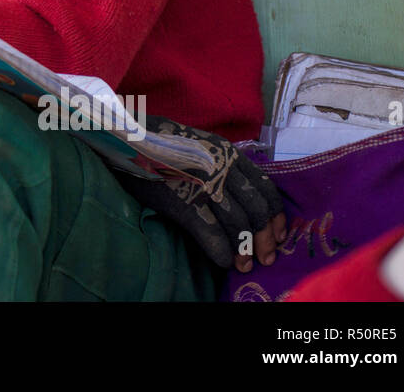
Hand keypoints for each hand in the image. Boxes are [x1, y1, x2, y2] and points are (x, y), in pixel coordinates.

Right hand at [117, 114, 285, 271]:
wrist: (125, 138)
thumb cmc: (160, 144)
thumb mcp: (199, 147)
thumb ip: (221, 166)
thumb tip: (240, 199)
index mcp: (227, 153)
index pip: (264, 189)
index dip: (275, 216)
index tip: (278, 235)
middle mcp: (221, 167)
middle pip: (255, 210)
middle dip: (264, 238)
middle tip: (265, 258)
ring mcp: (203, 183)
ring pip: (237, 223)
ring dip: (244, 250)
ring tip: (243, 265)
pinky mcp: (184, 200)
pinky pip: (211, 233)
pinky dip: (221, 251)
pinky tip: (224, 261)